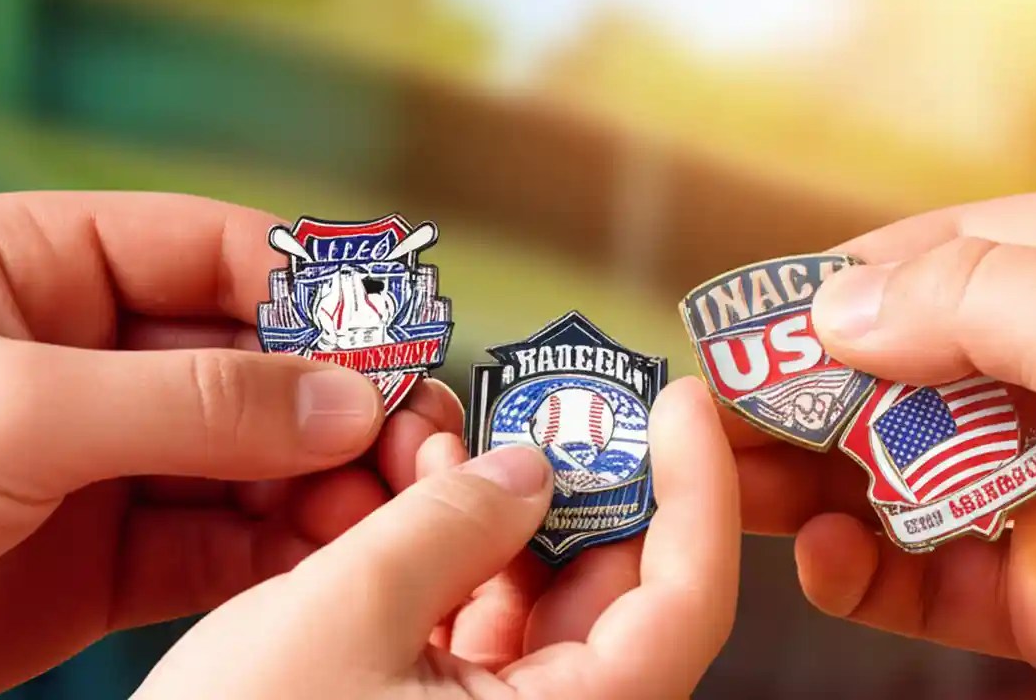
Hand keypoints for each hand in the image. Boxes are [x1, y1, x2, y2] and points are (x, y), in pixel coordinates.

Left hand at [0, 192, 460, 695]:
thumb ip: (190, 399)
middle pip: (252, 364)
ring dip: (327, 483)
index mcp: (41, 274)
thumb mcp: (13, 409)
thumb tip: (339, 400)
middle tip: (411, 441)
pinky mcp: (106, 561)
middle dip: (337, 403)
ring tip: (387, 507)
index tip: (390, 342)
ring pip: (252, 459)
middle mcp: (86, 364)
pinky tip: (330, 555)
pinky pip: (221, 545)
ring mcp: (102, 464)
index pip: (215, 254)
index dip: (313, 294)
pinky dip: (283, 553)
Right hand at [133, 378, 739, 699]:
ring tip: (442, 450)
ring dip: (503, 518)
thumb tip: (528, 470)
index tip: (678, 403)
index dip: (696, 492)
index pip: (685, 603)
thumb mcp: (338, 618)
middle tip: (532, 403)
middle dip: (574, 485)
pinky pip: (484, 632)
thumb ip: (446, 526)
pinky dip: (457, 566)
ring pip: (544, 606)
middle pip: (614, 592)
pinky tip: (411, 509)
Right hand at [734, 190, 1035, 697]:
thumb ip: (973, 298)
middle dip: (809, 388)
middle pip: (911, 367)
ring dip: (812, 477)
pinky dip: (862, 571)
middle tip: (716, 408)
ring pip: (904, 471)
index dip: (845, 284)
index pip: (951, 256)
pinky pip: (927, 575)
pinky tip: (823, 558)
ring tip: (732, 483)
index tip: (755, 316)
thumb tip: (837, 307)